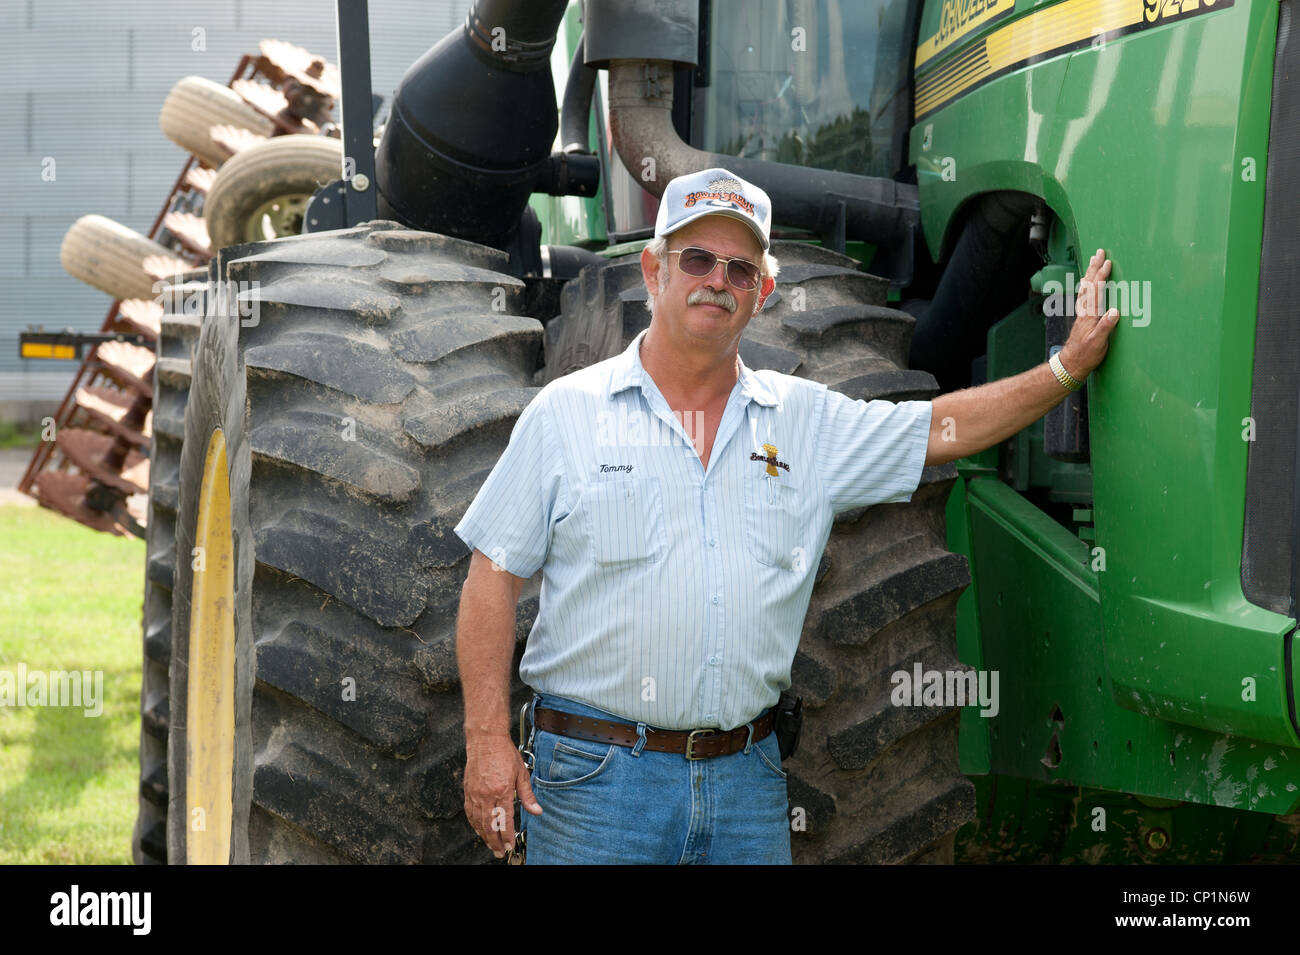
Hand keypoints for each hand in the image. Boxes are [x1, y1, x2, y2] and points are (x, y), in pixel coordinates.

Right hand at [463, 733, 541, 857]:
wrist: (486, 740)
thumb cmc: (503, 753)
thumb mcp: (521, 773)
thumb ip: (528, 795)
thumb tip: (536, 811)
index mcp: (502, 790)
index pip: (505, 820)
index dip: (507, 836)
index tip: (510, 845)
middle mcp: (486, 794)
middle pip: (489, 825)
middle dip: (495, 841)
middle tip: (499, 852)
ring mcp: (475, 793)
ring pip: (478, 822)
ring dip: (484, 836)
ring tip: (490, 844)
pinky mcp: (468, 791)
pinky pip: (470, 813)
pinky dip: (474, 824)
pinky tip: (479, 829)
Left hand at [1059, 248, 1120, 379]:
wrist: (1071, 364)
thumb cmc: (1086, 355)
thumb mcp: (1098, 343)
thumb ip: (1106, 327)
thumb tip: (1115, 311)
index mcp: (1090, 314)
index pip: (1097, 290)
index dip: (1102, 276)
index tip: (1108, 262)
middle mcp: (1085, 311)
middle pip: (1089, 284)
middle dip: (1094, 267)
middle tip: (1099, 252)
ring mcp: (1082, 313)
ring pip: (1086, 288)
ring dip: (1090, 273)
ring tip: (1093, 261)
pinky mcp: (1082, 318)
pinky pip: (1084, 296)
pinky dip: (1087, 285)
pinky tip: (1087, 283)